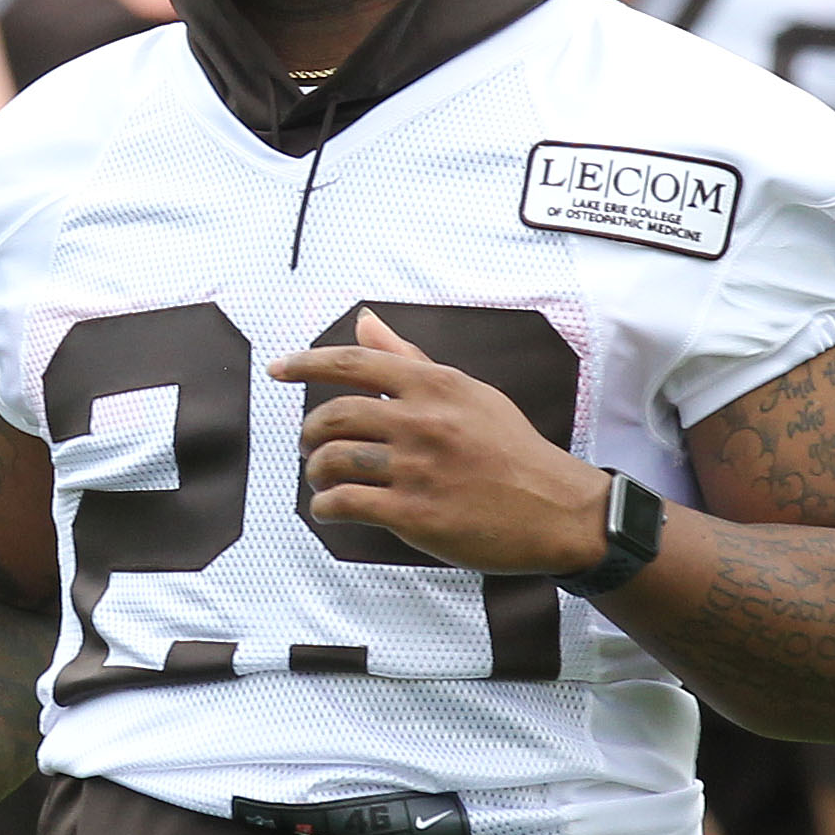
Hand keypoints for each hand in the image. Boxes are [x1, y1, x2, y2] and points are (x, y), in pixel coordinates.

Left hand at [269, 309, 604, 575]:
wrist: (557, 510)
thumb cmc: (510, 449)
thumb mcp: (467, 392)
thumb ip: (410, 359)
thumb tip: (365, 319)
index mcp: (434, 386)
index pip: (353, 363)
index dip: (306, 363)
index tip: (278, 369)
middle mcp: (422, 421)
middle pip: (334, 415)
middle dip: (310, 433)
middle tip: (311, 445)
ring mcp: (417, 469)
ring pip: (333, 461)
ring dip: (315, 472)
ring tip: (322, 480)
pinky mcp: (415, 514)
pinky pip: (346, 503)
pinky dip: (326, 507)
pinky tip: (330, 509)